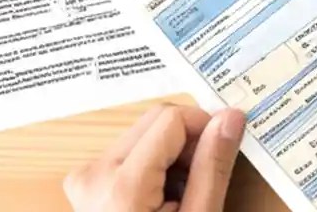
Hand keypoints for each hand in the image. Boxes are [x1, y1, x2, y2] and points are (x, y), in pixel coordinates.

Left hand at [64, 104, 245, 211]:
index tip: (222, 151)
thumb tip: (230, 118)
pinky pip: (130, 151)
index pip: (172, 118)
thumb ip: (213, 166)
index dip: (205, 127)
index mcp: (123, 184)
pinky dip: (154, 164)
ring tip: (181, 196)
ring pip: (144, 133)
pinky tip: (162, 198)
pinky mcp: (87, 181)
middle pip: (156, 121)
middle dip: (188, 141)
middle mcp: (95, 172)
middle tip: (202, 179)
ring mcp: (86, 176)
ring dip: (172, 154)